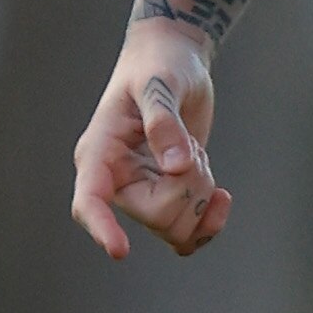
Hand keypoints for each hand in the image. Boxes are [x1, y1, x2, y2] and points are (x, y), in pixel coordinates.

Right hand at [69, 22, 234, 260]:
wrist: (173, 61)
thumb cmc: (158, 64)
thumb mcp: (160, 83)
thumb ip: (164, 121)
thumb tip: (175, 166)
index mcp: (100, 152)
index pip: (90, 200)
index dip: (101, 227)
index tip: (120, 251)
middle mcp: (117, 179)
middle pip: (155, 217)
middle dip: (188, 188)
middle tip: (193, 150)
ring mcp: (143, 191)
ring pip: (175, 229)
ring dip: (200, 195)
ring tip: (196, 155)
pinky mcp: (167, 197)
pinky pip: (187, 235)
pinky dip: (210, 223)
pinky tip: (222, 196)